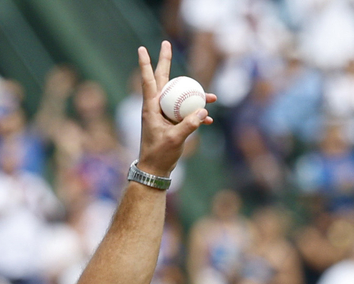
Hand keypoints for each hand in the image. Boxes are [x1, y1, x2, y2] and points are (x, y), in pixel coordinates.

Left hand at [135, 41, 213, 177]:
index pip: (148, 81)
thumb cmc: (159, 155)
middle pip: (163, 79)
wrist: (155, 171)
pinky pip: (185, 113)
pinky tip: (209, 120)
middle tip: (166, 43)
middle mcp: (156, 107)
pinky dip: (196, 115)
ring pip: (179, 97)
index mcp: (150, 108)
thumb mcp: (175, 140)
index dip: (146, 64)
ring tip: (212, 97)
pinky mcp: (171, 123)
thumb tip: (204, 112)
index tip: (142, 48)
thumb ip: (189, 125)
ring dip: (193, 95)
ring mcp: (164, 114)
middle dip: (165, 62)